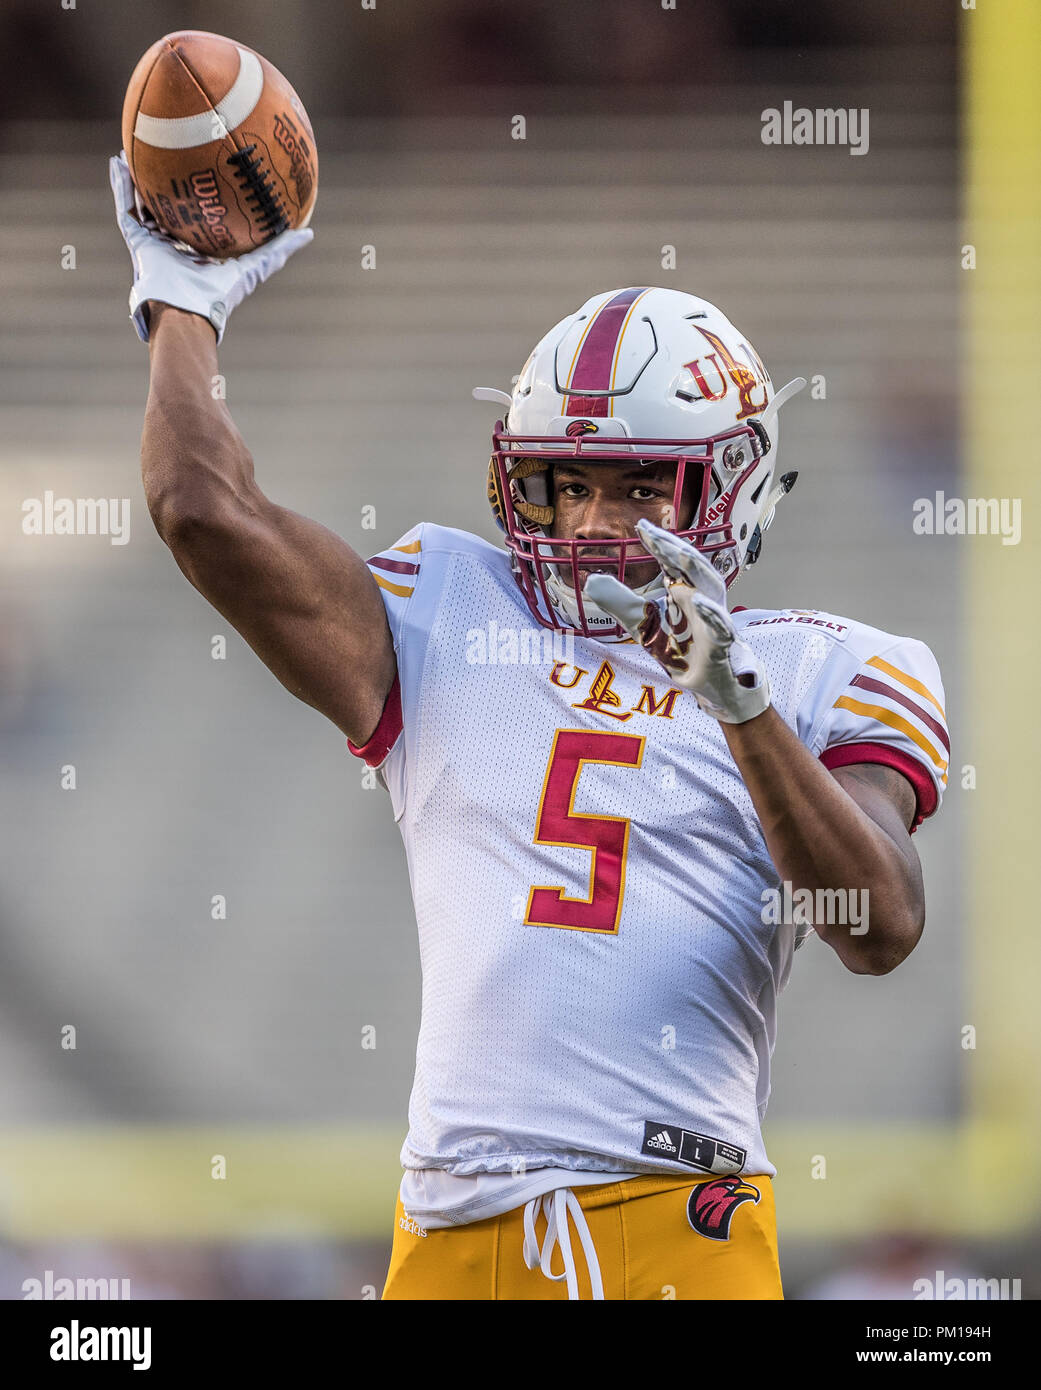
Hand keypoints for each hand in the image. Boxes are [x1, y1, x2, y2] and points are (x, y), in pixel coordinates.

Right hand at [109, 151, 312, 344]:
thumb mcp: (256, 266)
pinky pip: (125, 208)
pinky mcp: (136, 243)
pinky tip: (117, 162)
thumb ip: (279, 250)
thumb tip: (308, 233)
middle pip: (168, 210)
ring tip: (133, 151)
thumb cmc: (222, 294)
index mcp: (198, 253)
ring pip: (142, 205)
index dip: (200, 201)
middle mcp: (173, 247)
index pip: (197, 222)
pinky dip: (120, 186)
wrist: (189, 310)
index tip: (204, 175)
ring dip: (137, 179)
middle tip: (168, 157)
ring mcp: (153, 244)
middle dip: (167, 187)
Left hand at [584, 519, 770, 723]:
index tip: (640, 526)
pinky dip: (713, 615)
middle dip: (675, 548)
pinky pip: (720, 627)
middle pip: (692, 567)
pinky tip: (699, 603)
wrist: (708, 683)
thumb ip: (620, 602)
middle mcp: (702, 598)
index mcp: (684, 589)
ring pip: (711, 589)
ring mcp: (715, 620)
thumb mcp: (643, 624)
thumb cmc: (681, 647)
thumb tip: (591, 579)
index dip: (659, 543)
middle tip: (655, 534)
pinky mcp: (722, 645)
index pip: (672, 561)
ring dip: (697, 571)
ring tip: (679, 553)